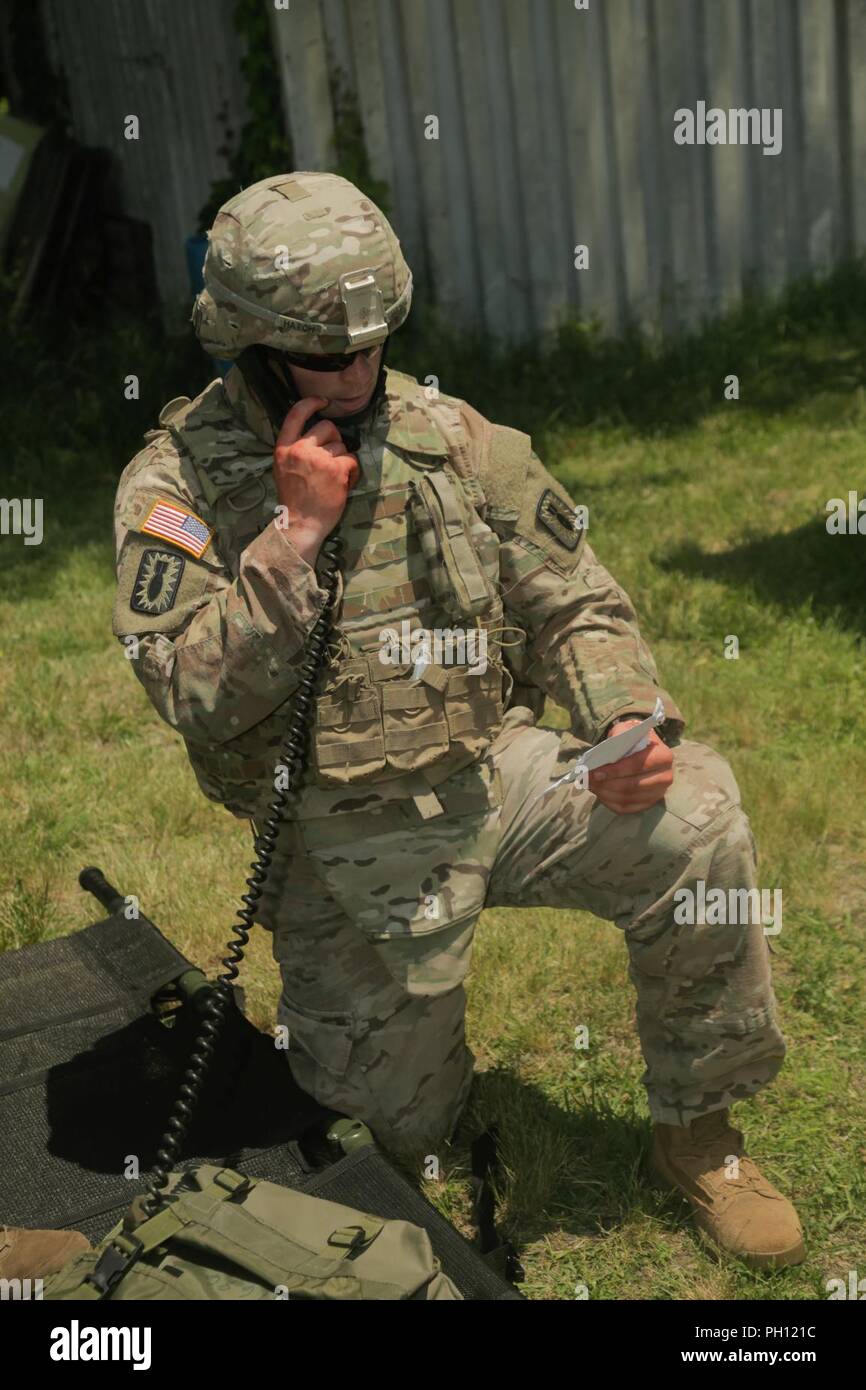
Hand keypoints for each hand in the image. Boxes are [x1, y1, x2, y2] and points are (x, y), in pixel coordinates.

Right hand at [272, 396, 359, 560]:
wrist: (301, 524)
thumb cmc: (295, 500)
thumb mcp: (283, 469)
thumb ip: (295, 449)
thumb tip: (316, 434)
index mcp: (284, 448)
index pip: (296, 414)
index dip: (311, 403)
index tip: (323, 401)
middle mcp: (299, 449)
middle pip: (327, 427)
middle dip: (334, 440)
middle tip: (330, 460)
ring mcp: (318, 459)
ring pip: (342, 445)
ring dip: (343, 459)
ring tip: (335, 477)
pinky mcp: (336, 469)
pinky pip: (352, 459)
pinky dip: (353, 471)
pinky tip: (345, 483)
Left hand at [587, 717, 673, 813]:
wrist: (641, 749)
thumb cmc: (632, 739)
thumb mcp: (627, 730)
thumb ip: (619, 735)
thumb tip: (606, 751)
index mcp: (663, 756)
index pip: (638, 765)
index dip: (615, 770)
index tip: (596, 771)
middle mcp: (665, 777)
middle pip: (633, 785)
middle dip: (606, 783)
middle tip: (587, 779)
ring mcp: (657, 793)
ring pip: (627, 798)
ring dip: (605, 793)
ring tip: (590, 785)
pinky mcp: (648, 804)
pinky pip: (626, 808)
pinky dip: (609, 802)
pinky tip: (599, 792)